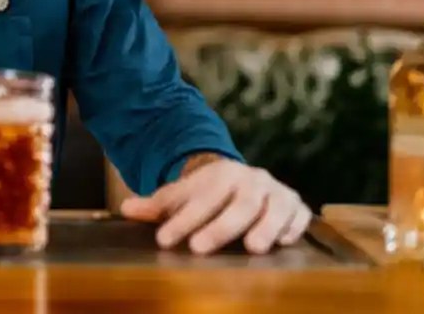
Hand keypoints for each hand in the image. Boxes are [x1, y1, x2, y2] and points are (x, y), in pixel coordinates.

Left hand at [119, 155, 310, 254]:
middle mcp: (251, 180)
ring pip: (274, 208)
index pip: (200, 199)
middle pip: (238, 205)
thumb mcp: (181, 195)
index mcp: (220, 175)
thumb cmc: (208, 195)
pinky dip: (292, 227)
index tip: (164, 240)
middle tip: (200, 248)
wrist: (242, 180)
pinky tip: (283, 242)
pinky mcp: (297, 206)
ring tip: (253, 248)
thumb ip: (156, 205)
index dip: (183, 220)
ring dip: (266, 227)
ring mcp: (276, 193)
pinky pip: (299, 216)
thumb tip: (125, 209)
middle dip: (220, 227)